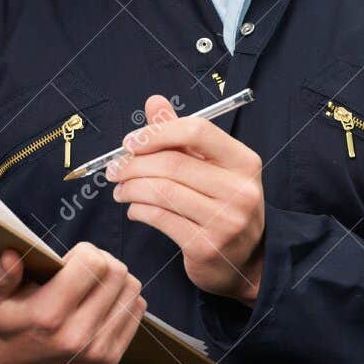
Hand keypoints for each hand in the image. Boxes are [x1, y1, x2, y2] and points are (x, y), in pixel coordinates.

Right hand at [0, 243, 145, 363]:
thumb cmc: (7, 324)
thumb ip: (2, 274)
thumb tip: (12, 256)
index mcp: (48, 315)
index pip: (94, 264)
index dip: (85, 251)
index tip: (70, 258)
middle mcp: (77, 335)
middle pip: (117, 273)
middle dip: (102, 260)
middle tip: (84, 267)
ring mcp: (97, 349)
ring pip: (132, 290)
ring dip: (116, 279)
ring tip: (94, 283)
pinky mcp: (111, 358)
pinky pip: (136, 311)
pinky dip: (124, 299)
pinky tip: (102, 301)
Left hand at [107, 94, 265, 302]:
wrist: (249, 261)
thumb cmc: (224, 206)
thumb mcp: (212, 167)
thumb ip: (181, 135)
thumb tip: (154, 102)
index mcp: (243, 162)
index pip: (196, 130)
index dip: (157, 132)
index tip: (129, 143)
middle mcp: (240, 190)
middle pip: (172, 163)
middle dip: (133, 164)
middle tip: (114, 170)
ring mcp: (225, 220)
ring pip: (162, 191)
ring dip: (130, 188)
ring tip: (120, 190)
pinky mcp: (206, 246)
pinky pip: (159, 218)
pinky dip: (138, 210)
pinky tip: (134, 209)